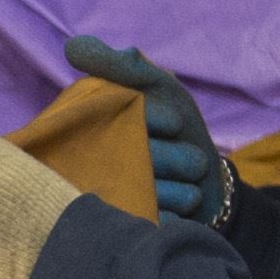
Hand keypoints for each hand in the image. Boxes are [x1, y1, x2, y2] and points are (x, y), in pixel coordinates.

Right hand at [62, 35, 231, 225]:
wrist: (208, 181)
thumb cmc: (177, 127)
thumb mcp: (154, 85)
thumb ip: (117, 65)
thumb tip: (71, 47)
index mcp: (86, 128)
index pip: (110, 121)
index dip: (151, 118)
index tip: (174, 122)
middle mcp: (84, 164)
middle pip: (132, 160)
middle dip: (173, 158)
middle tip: (191, 160)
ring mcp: (104, 201)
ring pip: (145, 193)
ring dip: (180, 189)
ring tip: (187, 186)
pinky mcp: (123, 231)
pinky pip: (151, 222)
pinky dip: (176, 214)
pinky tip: (183, 211)